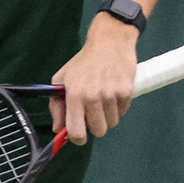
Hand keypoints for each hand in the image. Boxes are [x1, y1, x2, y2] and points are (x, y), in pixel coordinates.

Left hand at [50, 15, 137, 144]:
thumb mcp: (61, 80)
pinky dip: (117, 107)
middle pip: (98, 131)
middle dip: (94, 126)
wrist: (108, 43)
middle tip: (91, 113)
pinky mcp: (126, 92)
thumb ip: (57, 106)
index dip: (77, 138)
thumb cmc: (82, 63)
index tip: (78, 136)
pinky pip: (122, 113)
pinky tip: (112, 92)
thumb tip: (57, 129)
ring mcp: (111, 95)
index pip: (76, 131)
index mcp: (74, 95)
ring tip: (101, 99)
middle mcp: (93, 96)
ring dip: (107, 116)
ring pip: (112, 123)